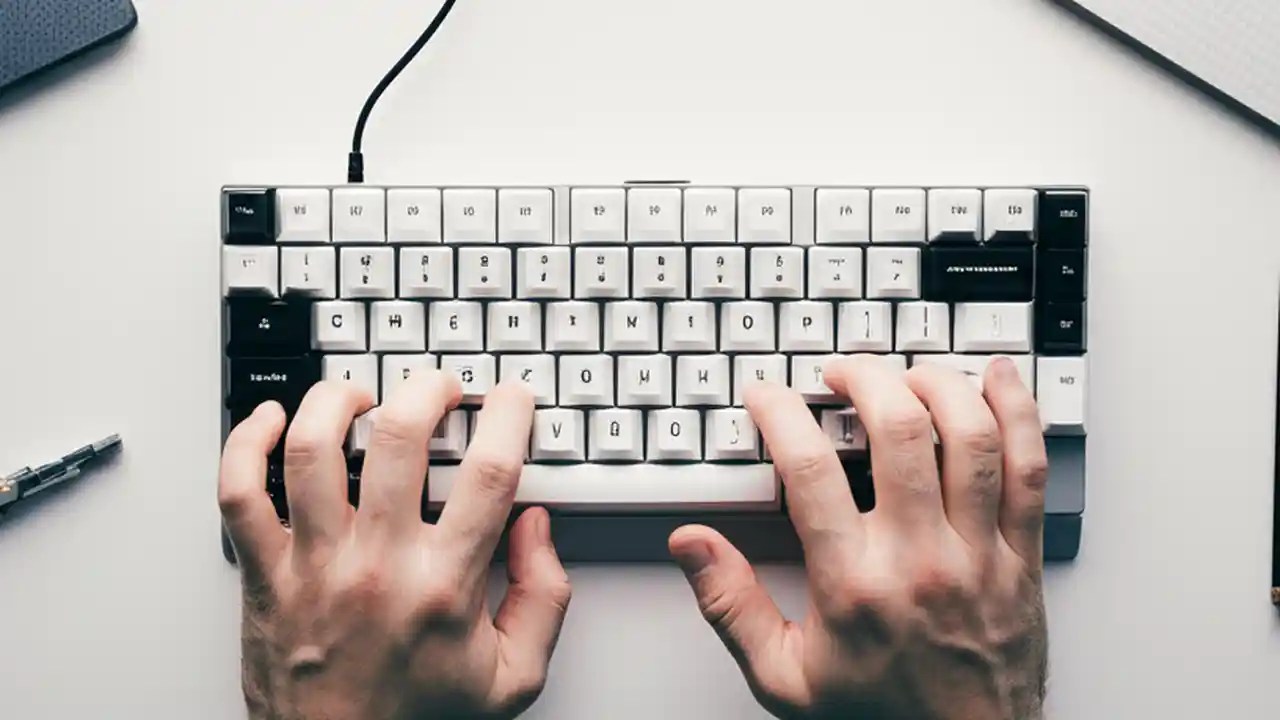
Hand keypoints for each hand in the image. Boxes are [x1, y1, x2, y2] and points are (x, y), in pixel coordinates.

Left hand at [218, 375, 569, 719]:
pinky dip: (245, 443)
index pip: (490, 472)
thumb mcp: (513, 677)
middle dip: (428, 388)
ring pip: (312, 448)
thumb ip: (543, 598)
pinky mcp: (264, 574)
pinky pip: (238, 492)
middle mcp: (377, 564)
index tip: (512, 399)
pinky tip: (271, 421)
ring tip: (360, 395)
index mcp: (444, 584)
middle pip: (399, 437)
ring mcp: (314, 564)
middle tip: (440, 386)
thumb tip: (536, 528)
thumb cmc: (418, 719)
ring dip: (338, 400)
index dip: (509, 416)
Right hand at [670, 356, 1047, 719]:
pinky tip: (997, 380)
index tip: (768, 396)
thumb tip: (691, 545)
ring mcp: (979, 552)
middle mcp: (920, 558)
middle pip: (898, 429)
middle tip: (840, 371)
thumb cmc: (879, 717)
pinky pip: (1028, 468)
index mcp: (854, 584)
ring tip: (907, 372)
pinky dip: (1018, 412)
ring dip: (936, 384)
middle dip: (863, 377)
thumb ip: (731, 606)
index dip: (781, 414)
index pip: (809, 469)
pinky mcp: (1022, 555)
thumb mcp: (783, 678)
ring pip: (969, 435)